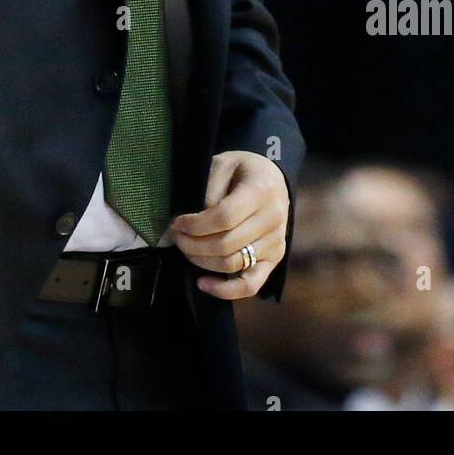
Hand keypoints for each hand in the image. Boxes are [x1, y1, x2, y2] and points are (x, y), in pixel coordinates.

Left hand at [169, 150, 289, 298]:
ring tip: (186, 249)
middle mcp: (274, 219)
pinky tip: (203, 283)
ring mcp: (276, 242)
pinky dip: (225, 290)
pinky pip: (251, 285)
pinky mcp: (275, 259)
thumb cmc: (241, 170)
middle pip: (227, 244)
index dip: (196, 225)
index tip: (177, 223)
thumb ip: (210, 189)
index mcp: (261, 190)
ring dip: (202, 261)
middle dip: (193, 244)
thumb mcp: (223, 164)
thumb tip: (195, 224)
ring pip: (233, 264)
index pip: (224, 217)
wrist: (271, 178)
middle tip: (177, 237)